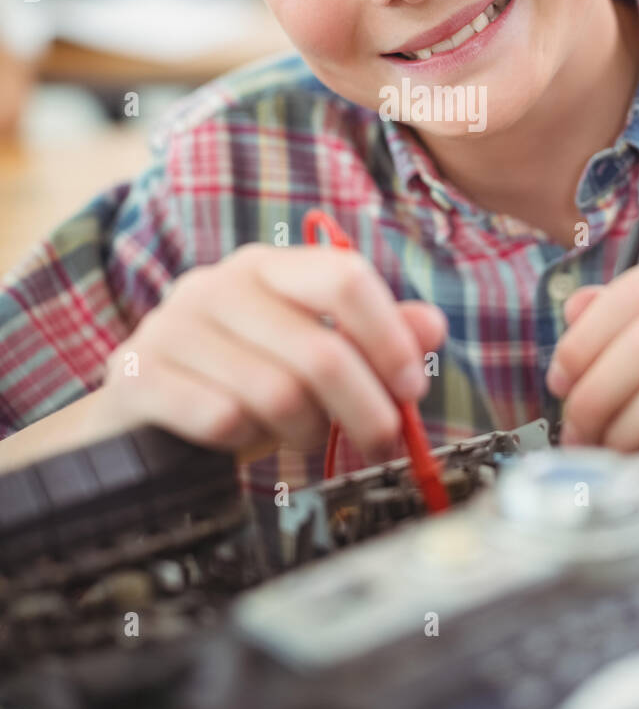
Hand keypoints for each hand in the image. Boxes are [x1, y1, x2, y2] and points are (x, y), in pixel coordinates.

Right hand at [100, 243, 446, 460]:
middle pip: (321, 350)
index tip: (411, 387)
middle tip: (381, 441)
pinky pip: (219, 418)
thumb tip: (432, 325)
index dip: (390, 338)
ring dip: (304, 431)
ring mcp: (172, 325)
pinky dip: (243, 441)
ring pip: (275, 393)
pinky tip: (240, 437)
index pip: (344, 277)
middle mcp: (218, 284)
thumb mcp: (311, 354)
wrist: (141, 416)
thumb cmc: (238, 381)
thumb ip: (374, 337)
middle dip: (365, 410)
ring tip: (302, 437)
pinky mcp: (137, 373)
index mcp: (268, 268)